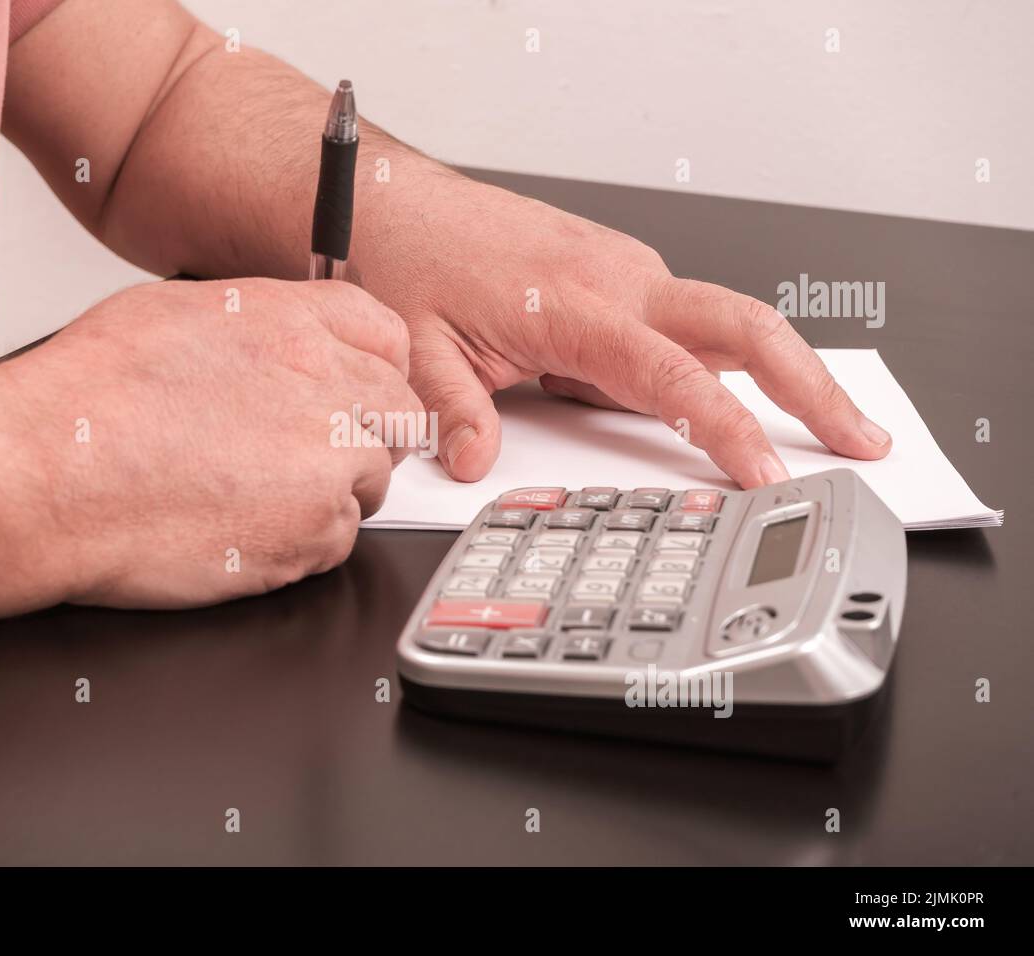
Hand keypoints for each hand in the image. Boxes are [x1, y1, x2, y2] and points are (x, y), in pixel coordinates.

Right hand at [8, 278, 420, 607]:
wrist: (46, 474)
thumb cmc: (86, 399)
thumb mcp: (175, 315)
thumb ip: (259, 325)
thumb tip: (287, 340)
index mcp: (291, 325)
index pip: (387, 336)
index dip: (376, 369)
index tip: (360, 391)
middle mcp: (324, 387)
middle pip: (399, 414)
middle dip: (364, 436)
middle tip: (306, 455)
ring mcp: (326, 464)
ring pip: (370, 482)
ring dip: (329, 493)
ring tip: (250, 494)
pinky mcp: (310, 534)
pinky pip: (336, 542)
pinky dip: (299, 542)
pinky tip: (237, 526)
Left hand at [357, 178, 891, 486]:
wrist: (402, 202)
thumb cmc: (414, 259)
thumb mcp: (419, 347)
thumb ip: (453, 410)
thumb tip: (475, 462)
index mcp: (579, 305)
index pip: (677, 376)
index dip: (729, 430)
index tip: (767, 475)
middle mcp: (619, 280)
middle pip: (748, 327)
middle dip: (814, 385)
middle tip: (860, 439)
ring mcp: (626, 273)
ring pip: (730, 320)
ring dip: (784, 369)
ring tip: (824, 425)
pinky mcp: (619, 276)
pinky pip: (689, 320)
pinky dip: (730, 357)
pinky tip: (737, 396)